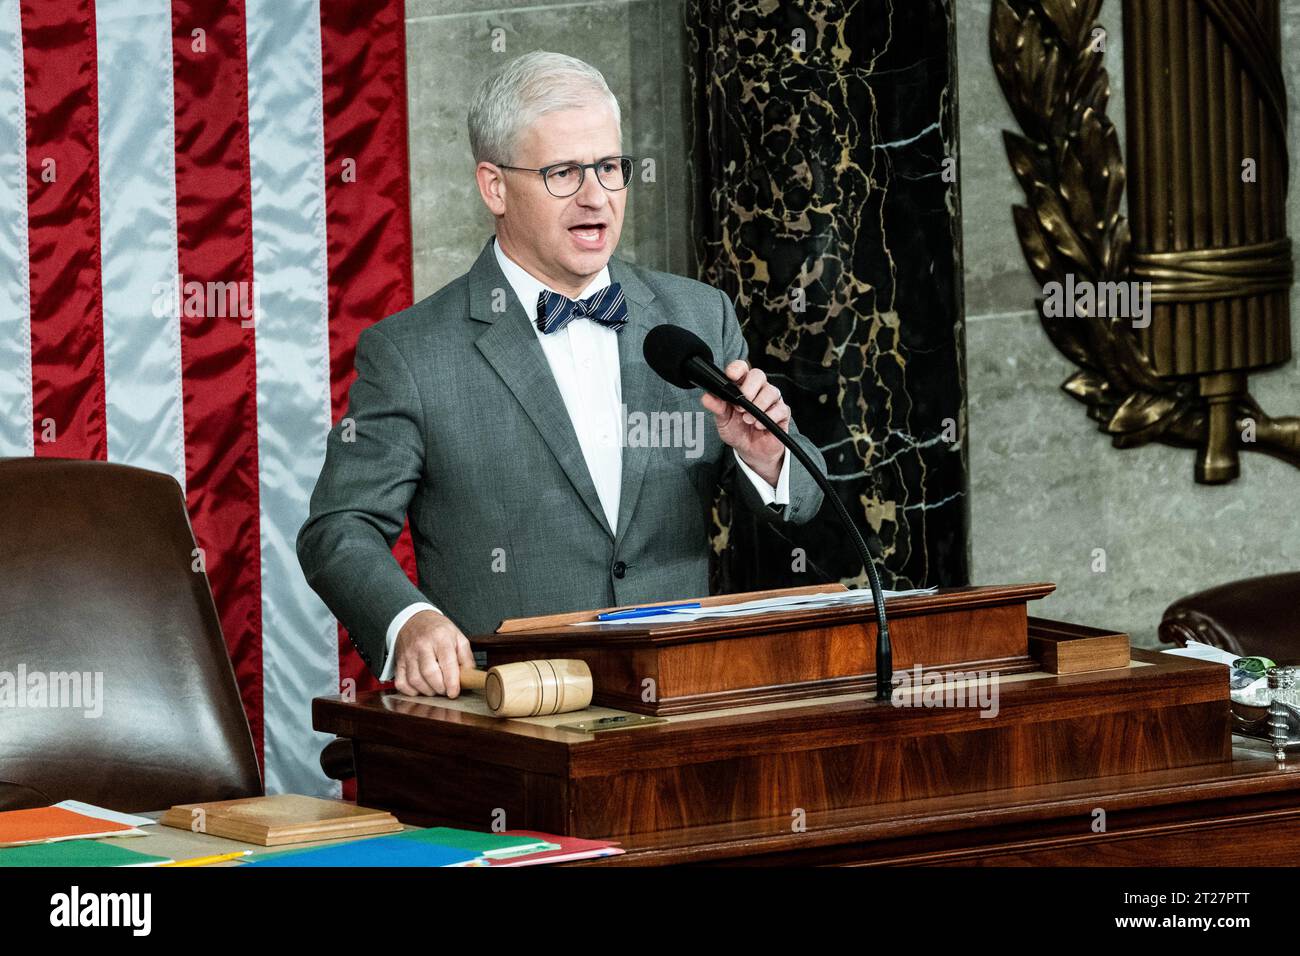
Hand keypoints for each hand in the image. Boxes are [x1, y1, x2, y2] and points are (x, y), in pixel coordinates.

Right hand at [392, 610, 474, 697]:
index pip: (447, 662)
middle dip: (440, 688)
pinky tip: (420, 688)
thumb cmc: (438, 630)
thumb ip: (466, 657)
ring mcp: (408, 654)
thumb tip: (469, 676)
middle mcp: (422, 645)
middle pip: (429, 673)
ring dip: (427, 691)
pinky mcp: (398, 662)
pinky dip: (410, 691)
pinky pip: (401, 682)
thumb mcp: (458, 637)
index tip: (454, 693)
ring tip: (435, 689)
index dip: (451, 681)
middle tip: (446, 690)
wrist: (414, 619)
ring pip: (415, 680)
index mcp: (440, 638)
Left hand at [701, 360, 789, 484]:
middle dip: (749, 388)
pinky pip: (780, 409)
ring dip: (758, 406)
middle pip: (758, 375)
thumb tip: (706, 397)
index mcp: (742, 386)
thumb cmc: (737, 430)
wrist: (750, 451)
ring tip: (748, 420)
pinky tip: (759, 426)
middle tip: (740, 406)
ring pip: (771, 391)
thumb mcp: (723, 420)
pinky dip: (769, 418)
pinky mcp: (782, 412)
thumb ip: (716, 407)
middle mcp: (758, 389)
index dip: (737, 369)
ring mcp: (772, 400)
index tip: (731, 376)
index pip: (742, 368)